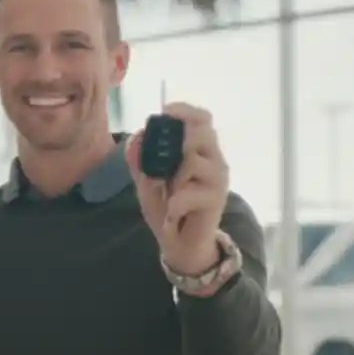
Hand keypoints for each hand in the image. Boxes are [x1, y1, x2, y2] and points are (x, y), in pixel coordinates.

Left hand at [126, 102, 228, 275]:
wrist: (181, 243)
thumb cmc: (167, 206)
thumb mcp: (146, 181)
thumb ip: (139, 160)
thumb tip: (136, 137)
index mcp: (200, 149)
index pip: (202, 119)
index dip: (185, 111)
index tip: (166, 111)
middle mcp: (214, 159)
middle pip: (201, 132)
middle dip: (176, 142)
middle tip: (164, 163)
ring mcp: (218, 179)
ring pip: (193, 160)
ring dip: (173, 176)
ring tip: (170, 192)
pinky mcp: (216, 199)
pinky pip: (189, 192)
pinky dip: (174, 202)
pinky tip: (173, 211)